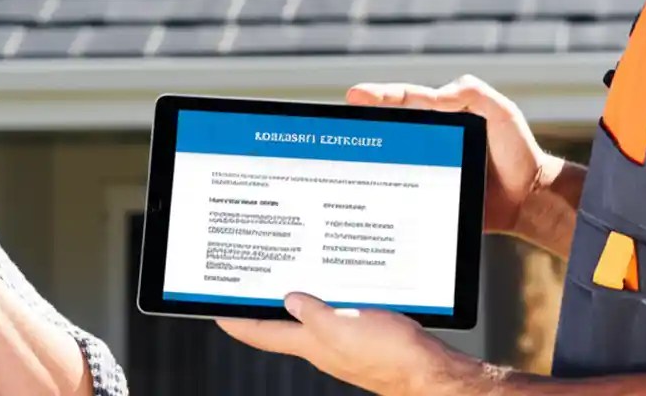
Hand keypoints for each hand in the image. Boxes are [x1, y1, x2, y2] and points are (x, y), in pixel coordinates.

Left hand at [218, 293, 478, 395]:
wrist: (429, 370)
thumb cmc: (390, 355)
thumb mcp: (342, 325)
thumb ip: (312, 312)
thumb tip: (289, 299)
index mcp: (311, 344)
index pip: (262, 333)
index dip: (237, 322)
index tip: (216, 309)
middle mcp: (322, 345)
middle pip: (283, 325)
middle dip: (264, 306)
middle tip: (248, 284)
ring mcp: (343, 342)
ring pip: (311, 317)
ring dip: (296, 299)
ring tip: (285, 276)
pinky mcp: (364, 336)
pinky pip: (338, 315)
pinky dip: (328, 300)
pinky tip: (334, 285)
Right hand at [347, 75, 547, 234]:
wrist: (528, 199)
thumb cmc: (517, 151)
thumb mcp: (500, 111)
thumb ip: (472, 93)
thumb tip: (434, 94)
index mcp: (441, 114)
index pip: (405, 100)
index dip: (379, 96)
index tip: (355, 95)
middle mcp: (428, 138)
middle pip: (389, 126)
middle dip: (362, 121)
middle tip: (339, 120)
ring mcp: (424, 166)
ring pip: (389, 157)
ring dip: (367, 155)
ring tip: (345, 150)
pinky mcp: (426, 194)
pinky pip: (400, 189)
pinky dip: (380, 189)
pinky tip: (364, 190)